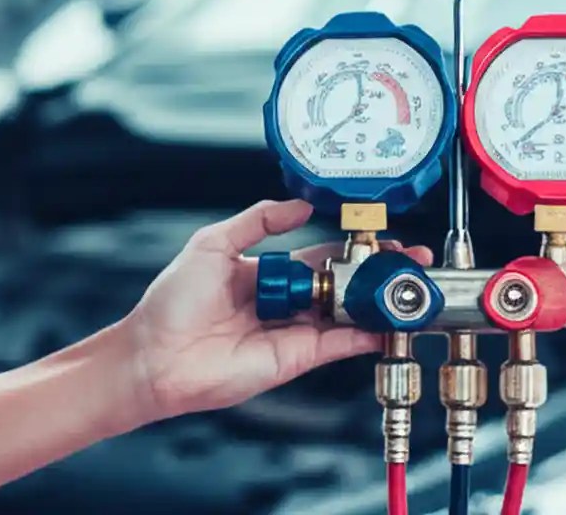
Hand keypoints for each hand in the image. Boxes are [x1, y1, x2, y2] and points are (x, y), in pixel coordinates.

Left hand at [119, 199, 432, 422]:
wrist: (155, 354)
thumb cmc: (172, 302)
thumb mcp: (213, 243)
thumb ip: (258, 221)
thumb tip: (300, 206)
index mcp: (265, 273)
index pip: (319, 256)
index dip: (350, 247)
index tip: (379, 237)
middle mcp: (283, 303)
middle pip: (340, 285)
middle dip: (376, 274)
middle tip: (410, 261)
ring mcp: (291, 331)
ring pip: (346, 314)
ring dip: (378, 301)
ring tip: (409, 285)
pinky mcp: (294, 358)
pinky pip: (337, 344)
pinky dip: (365, 333)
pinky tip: (387, 319)